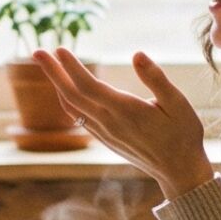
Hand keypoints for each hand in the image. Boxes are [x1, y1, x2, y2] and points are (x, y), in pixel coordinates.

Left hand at [32, 48, 213, 201]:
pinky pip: (78, 118)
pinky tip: (64, 90)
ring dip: (56, 84)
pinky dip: (67, 101)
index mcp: (126, 110)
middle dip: (53, 72)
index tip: (58, 49)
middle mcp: (109, 122)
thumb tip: (137, 54)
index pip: (89, 85)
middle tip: (36, 51)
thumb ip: (156, 78)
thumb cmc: (183, 134)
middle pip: (72, 94)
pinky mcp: (105, 139)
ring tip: (46, 65)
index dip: (71, 67)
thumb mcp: (178, 103)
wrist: (179, 170)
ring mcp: (105, 132)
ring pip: (72, 107)